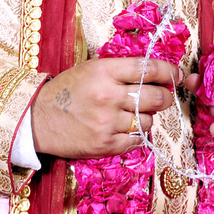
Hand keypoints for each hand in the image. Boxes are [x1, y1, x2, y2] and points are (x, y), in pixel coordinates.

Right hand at [31, 57, 181, 158]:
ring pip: (149, 120)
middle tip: (161, 96)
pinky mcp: (106, 145)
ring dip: (147, 117)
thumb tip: (158, 74)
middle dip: (164, 97)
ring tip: (131, 114)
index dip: (169, 72)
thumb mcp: (91, 69)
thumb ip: (122, 70)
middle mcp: (108, 96)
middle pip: (156, 97)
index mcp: (104, 72)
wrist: (38, 120)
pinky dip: (136, 134)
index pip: (149, 70)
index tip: (176, 75)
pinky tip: (124, 127)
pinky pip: (137, 140)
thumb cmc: (67, 91)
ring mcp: (107, 123)